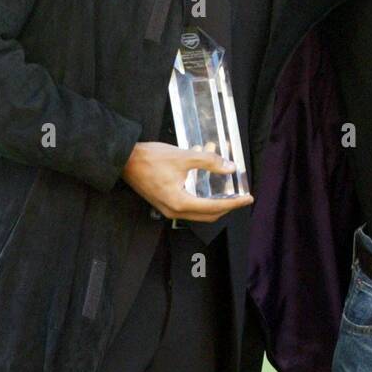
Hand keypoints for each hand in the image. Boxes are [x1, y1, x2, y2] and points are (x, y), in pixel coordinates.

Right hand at [120, 141, 252, 221]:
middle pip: (209, 214)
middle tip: (240, 197)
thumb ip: (209, 162)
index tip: (248, 198)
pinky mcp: (164, 203)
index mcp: (180, 202)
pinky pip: (189, 205)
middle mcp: (174, 211)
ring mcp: (168, 209)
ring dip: (214, 201)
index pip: (215, 207)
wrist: (123, 160)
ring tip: (226, 189)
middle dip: (227, 206)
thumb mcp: (183, 157)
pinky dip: (201, 196)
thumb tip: (230, 167)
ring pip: (199, 211)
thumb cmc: (149, 158)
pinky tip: (206, 182)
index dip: (234, 203)